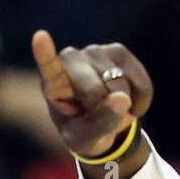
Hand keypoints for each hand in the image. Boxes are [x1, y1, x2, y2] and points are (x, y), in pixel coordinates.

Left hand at [31, 30, 152, 160]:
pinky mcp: (118, 51)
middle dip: (102, 113)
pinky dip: (140, 102)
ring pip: (119, 86)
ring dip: (121, 108)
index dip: (44, 54)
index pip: (47, 68)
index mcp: (53, 84)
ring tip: (109, 108)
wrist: (104, 124)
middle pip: (94, 91)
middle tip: (97, 120)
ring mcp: (94, 52)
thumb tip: (123, 99)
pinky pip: (140, 83)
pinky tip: (128, 102)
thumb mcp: (85, 140)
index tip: (39, 38)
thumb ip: (99, 124)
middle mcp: (71, 60)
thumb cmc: (84, 133)